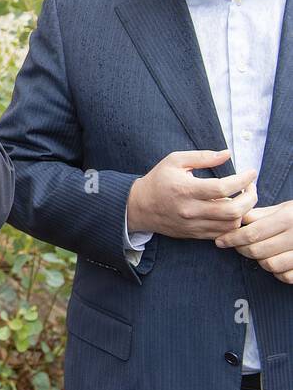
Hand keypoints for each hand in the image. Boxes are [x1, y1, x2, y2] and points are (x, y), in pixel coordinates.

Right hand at [126, 149, 256, 239]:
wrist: (138, 206)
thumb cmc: (158, 180)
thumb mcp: (174, 161)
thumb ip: (202, 157)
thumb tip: (227, 154)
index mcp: (185, 189)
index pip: (223, 188)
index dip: (243, 180)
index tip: (251, 173)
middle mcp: (190, 210)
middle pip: (232, 211)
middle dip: (250, 199)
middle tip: (251, 188)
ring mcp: (193, 225)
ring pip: (231, 225)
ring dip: (243, 212)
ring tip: (242, 199)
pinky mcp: (194, 234)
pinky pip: (222, 234)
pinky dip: (232, 224)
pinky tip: (232, 212)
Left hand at [215, 201, 292, 282]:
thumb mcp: (286, 208)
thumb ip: (260, 214)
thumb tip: (234, 217)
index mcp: (288, 218)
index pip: (252, 233)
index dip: (232, 238)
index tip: (220, 241)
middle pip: (257, 251)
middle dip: (241, 250)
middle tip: (236, 246)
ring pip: (269, 265)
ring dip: (260, 261)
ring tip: (259, 253)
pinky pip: (286, 276)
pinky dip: (277, 273)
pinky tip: (277, 263)